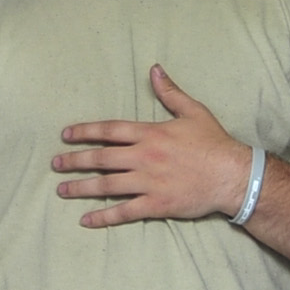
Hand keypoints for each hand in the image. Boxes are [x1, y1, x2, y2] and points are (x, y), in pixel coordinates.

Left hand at [57, 66, 250, 227]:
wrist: (233, 176)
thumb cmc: (214, 142)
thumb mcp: (193, 111)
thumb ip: (170, 92)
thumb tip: (154, 69)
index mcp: (150, 133)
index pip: (109, 130)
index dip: (84, 132)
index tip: (65, 136)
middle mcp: (144, 157)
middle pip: (101, 159)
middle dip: (75, 161)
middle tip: (55, 164)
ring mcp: (148, 182)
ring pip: (107, 186)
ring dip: (81, 188)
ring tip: (62, 190)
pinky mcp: (156, 205)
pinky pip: (124, 212)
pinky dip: (103, 217)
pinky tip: (85, 220)